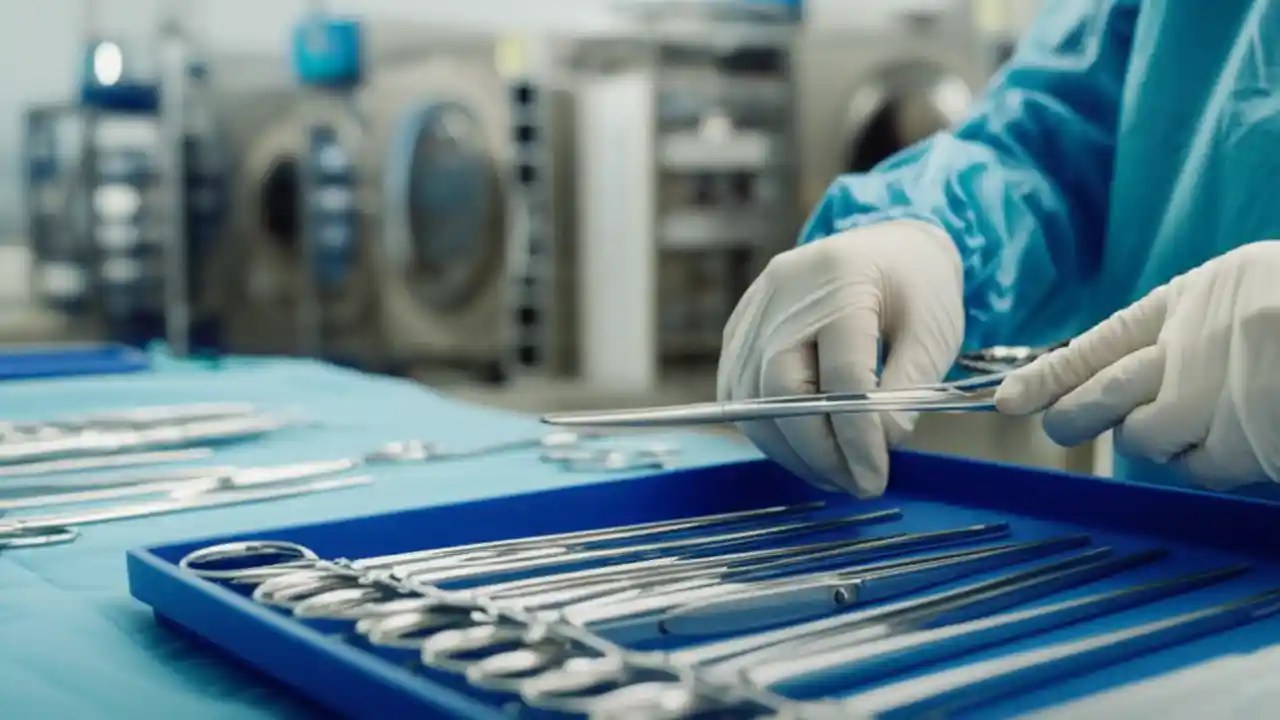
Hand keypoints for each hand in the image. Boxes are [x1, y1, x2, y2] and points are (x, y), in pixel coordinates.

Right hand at [717, 220, 964, 497]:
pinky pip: (738, 389)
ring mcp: (755, 307)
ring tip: (832, 474)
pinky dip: (766, 428)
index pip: (842, 375)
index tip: (873, 478)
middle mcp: (787, 290)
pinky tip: (803, 449)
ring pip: (750, 397)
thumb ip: (907, 391)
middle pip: (781, 388)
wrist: (888, 246)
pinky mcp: (740, 326)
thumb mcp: (934, 334)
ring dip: (789, 449)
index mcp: (843, 280)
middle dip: (816, 450)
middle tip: (853, 484)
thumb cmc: (917, 288)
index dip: (855, 437)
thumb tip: (877, 447)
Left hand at [996, 241, 1279, 490]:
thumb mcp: (1213, 299)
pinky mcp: (1253, 443)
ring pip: (1151, 443)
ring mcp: (1223, 400)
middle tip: (1073, 421)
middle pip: (1106, 407)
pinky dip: (1212, 459)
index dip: (1047, 379)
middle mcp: (1194, 354)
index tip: (1007, 402)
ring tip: (1207, 412)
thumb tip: (1052, 387)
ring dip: (1162, 440)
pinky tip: (1241, 431)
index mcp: (1183, 306)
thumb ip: (1140, 339)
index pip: (1092, 349)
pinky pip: (1206, 469)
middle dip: (1083, 417)